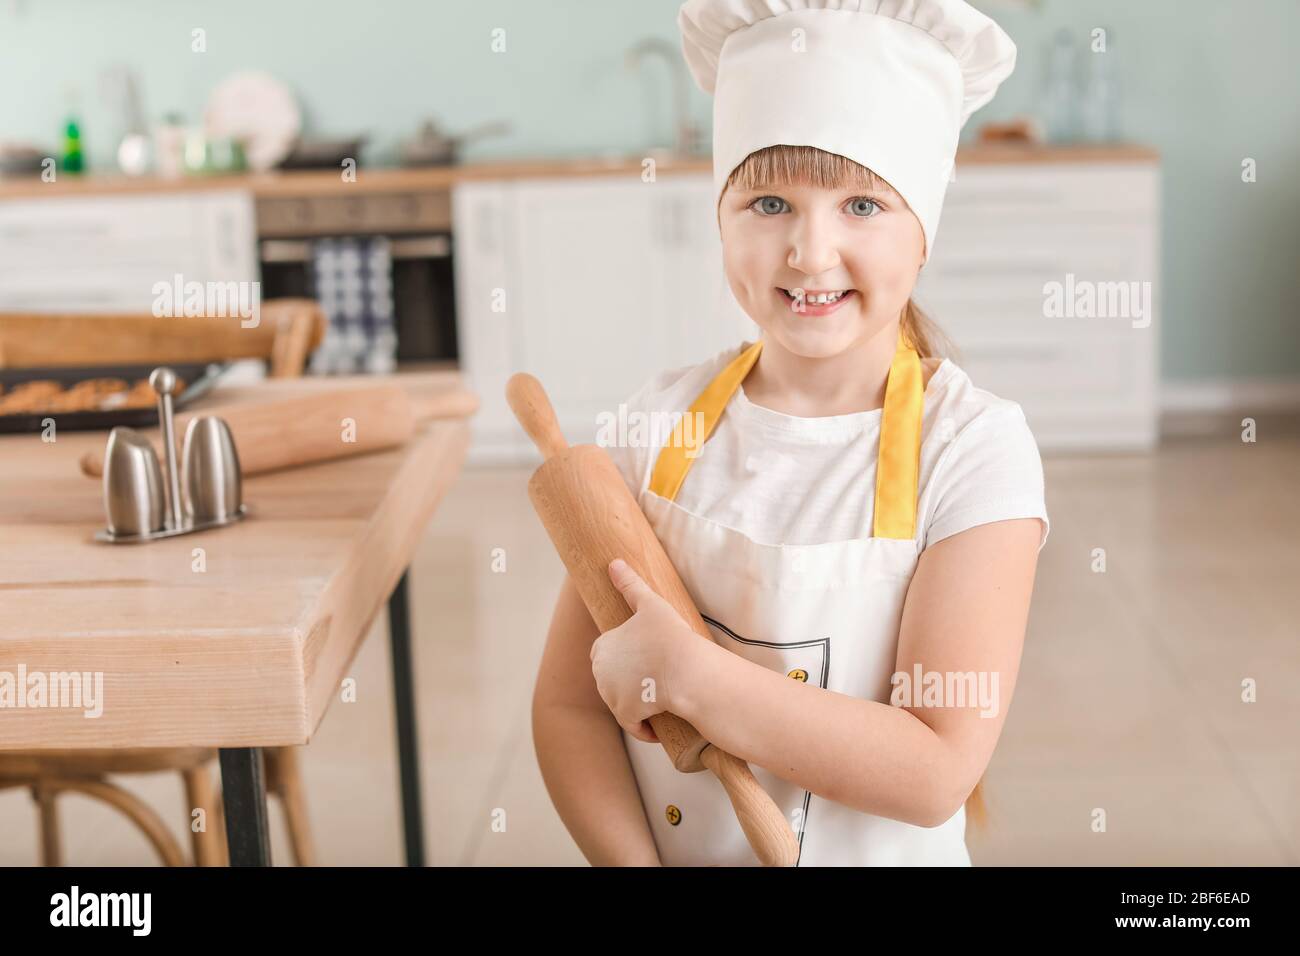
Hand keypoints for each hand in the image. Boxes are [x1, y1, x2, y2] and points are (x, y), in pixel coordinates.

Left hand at [590, 558, 697, 743]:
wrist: (685, 672)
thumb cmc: (670, 636)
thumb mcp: (651, 604)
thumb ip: (630, 585)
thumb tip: (613, 563)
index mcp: (602, 647)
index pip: (605, 652)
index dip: (624, 654)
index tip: (643, 655)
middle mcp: (599, 674)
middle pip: (612, 678)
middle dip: (627, 679)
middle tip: (653, 676)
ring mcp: (611, 696)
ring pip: (622, 700)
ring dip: (635, 701)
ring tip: (658, 696)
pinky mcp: (626, 716)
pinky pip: (633, 724)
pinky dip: (643, 726)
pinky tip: (657, 725)